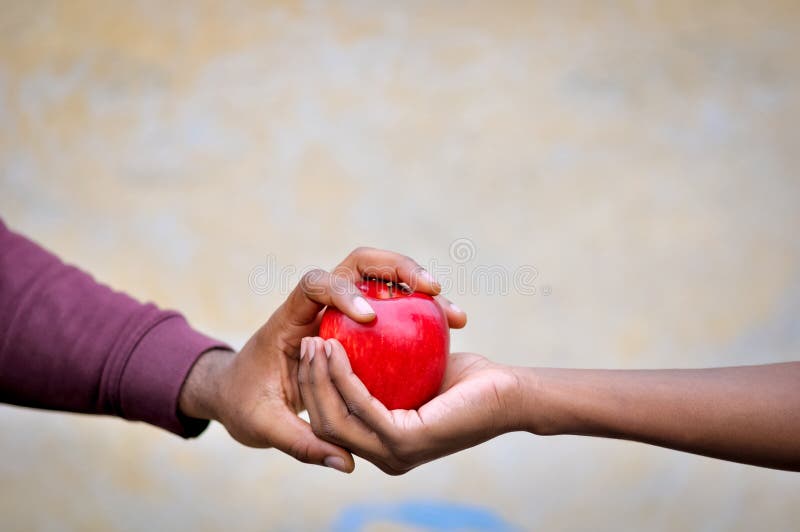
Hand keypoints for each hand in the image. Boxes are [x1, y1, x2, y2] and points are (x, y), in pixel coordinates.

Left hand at [179, 248, 466, 472]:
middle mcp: (318, 305)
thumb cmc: (244, 405)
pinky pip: (394, 302)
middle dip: (397, 267)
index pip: (314, 284)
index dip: (341, 294)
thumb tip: (345, 463)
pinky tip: (452, 319)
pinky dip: (421, 305)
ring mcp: (341, 310)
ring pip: (383, 277)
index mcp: (288, 319)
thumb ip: (300, 442)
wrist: (238, 390)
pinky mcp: (357, 321)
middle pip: (360, 263)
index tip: (368, 317)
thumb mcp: (263, 425)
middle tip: (431, 287)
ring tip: (450, 306)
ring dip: (416, 282)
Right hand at [297, 337, 522, 474]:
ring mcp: (395, 454)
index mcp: (384, 447)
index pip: (333, 423)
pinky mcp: (406, 442)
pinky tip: (337, 349)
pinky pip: (362, 406)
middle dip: (309, 384)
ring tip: (316, 344)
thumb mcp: (414, 374)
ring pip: (336, 419)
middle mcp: (386, 457)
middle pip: (326, 424)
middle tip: (306, 344)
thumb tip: (356, 343)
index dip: (313, 389)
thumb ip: (384, 372)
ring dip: (319, 380)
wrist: (508, 392)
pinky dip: (343, 377)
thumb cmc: (467, 381)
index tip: (309, 350)